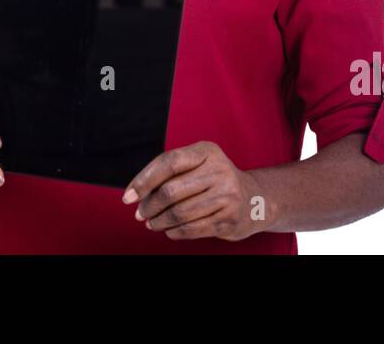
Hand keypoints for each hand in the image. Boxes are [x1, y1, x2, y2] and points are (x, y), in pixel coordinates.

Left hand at [122, 140, 268, 240]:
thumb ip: (170, 172)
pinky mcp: (229, 219)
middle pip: (171, 191)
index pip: (168, 162)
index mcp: (207, 151)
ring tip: (151, 223)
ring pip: (180, 213)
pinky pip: (192, 229)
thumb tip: (135, 194)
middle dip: (149, 205)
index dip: (144, 180)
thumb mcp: (198, 164)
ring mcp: (227, 196)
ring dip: (159, 221)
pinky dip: (174, 232)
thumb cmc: (213, 180)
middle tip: (140, 214)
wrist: (254, 199)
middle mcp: (220, 171)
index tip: (128, 196)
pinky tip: (168, 230)